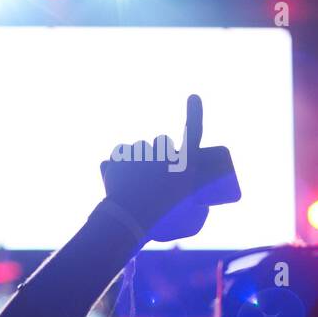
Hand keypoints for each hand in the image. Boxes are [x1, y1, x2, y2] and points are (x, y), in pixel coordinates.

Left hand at [100, 95, 210, 242]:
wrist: (133, 219)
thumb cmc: (163, 219)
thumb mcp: (187, 215)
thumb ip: (195, 210)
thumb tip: (202, 209)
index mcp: (182, 164)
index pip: (194, 130)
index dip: (194, 111)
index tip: (193, 97)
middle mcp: (161, 151)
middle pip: (160, 143)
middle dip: (158, 154)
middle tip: (154, 179)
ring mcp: (138, 152)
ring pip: (137, 150)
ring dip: (136, 162)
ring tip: (134, 187)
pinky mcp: (117, 158)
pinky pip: (115, 157)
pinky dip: (115, 168)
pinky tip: (116, 181)